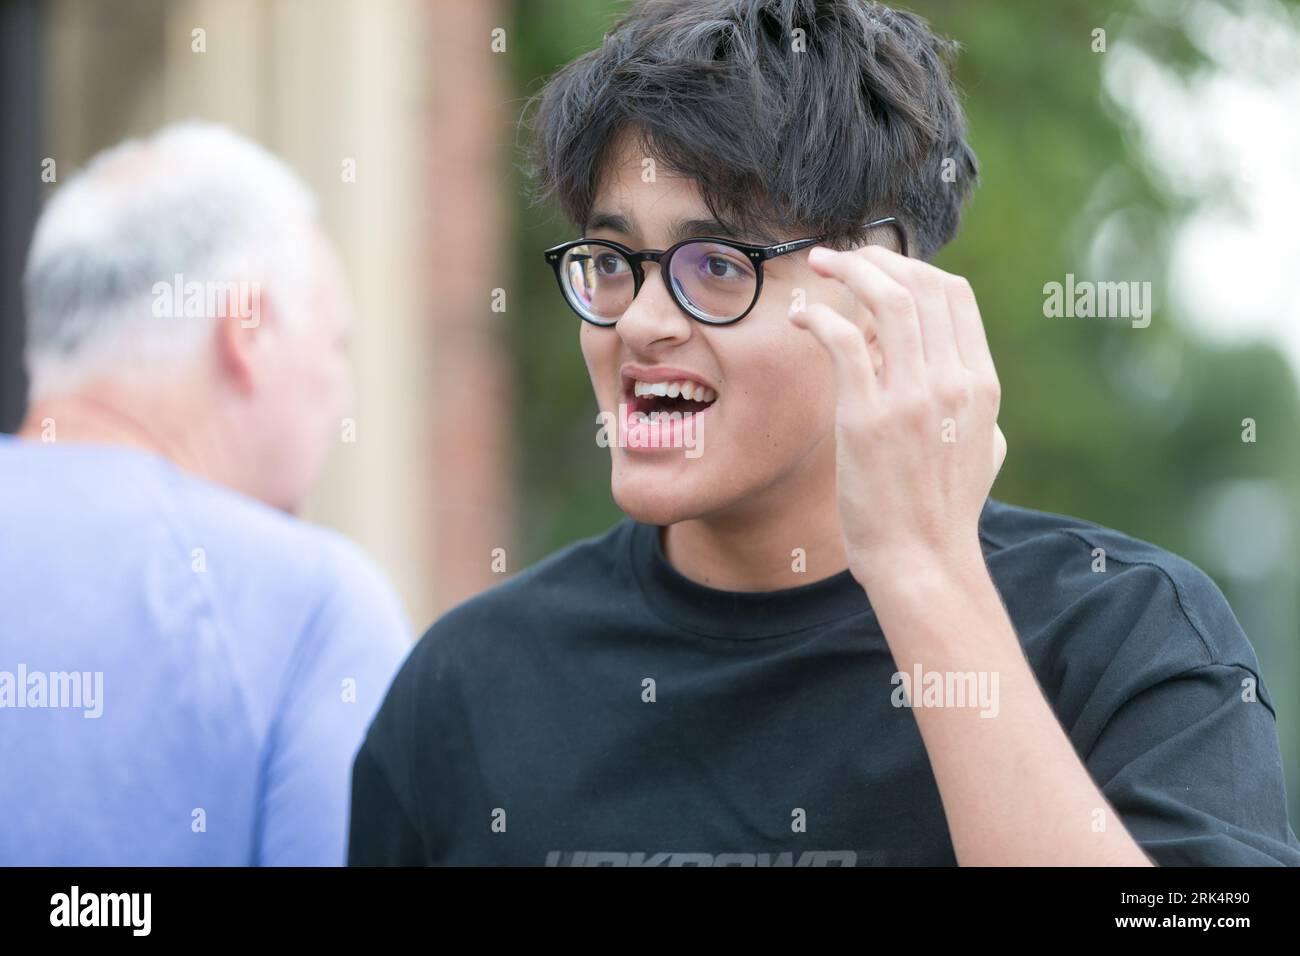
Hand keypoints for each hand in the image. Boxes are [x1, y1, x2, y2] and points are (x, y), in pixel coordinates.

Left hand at [791, 245, 1006, 588]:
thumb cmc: (945, 512)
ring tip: (817, 265)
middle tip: (838, 257)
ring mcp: (913, 399)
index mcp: (982, 384)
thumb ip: (977, 407)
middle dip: (874, 259)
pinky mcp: (867, 418)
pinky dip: (818, 317)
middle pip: (920, 286)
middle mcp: (953, 383)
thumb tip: (964, 379)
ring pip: (886, 301)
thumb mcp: (984, 449)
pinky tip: (801, 317)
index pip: (954, 295)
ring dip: (847, 272)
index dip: (913, 269)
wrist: (923, 561)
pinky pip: (842, 342)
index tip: (879, 268)